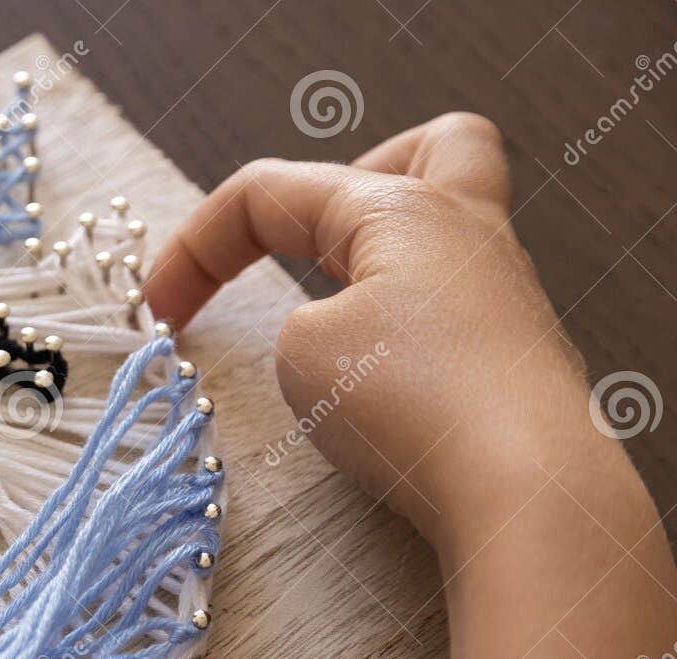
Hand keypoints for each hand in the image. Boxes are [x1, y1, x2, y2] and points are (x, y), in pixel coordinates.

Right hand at [144, 112, 640, 558]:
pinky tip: (381, 385)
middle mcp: (465, 235)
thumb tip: (327, 333)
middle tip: (311, 241)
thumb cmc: (412, 398)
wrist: (524, 487)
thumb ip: (297, 324)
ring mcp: (500, 299)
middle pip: (431, 150)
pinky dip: (403, 331)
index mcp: (402, 209)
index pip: (270, 192)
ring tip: (331, 318)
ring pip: (448, 234)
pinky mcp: (512, 364)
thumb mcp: (306, 351)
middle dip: (360, 178)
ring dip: (378, 263)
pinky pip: (452, 313)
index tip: (155, 313)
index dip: (195, 246)